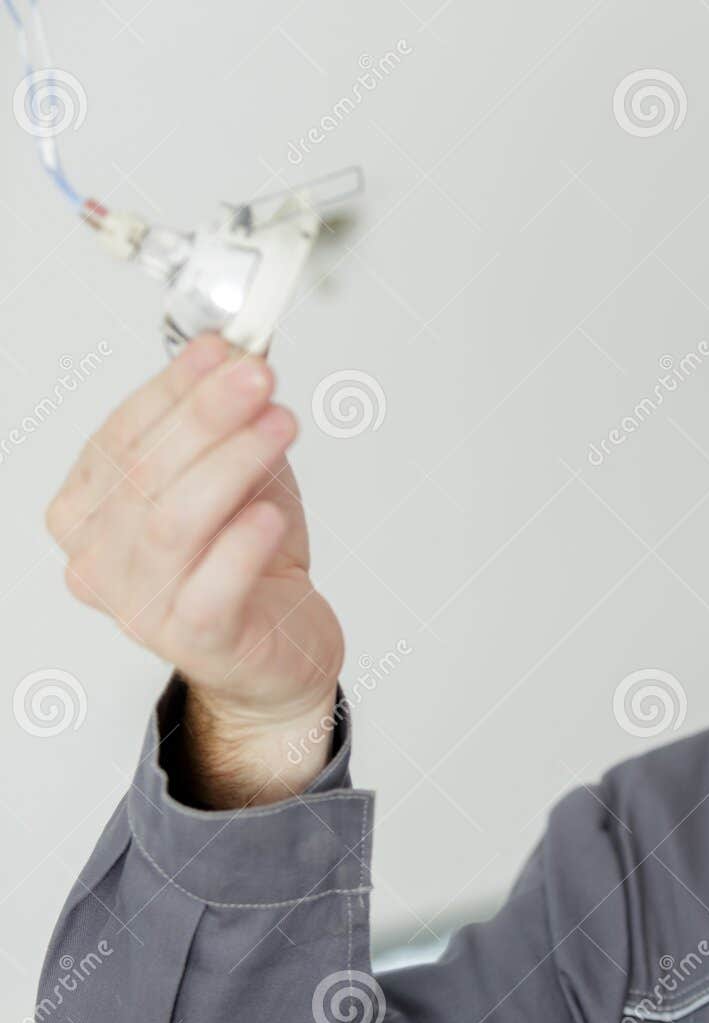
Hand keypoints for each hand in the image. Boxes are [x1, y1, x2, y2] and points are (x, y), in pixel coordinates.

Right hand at [46, 336, 343, 807]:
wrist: (279, 644)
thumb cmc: (248, 558)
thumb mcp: (235, 473)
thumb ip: (225, 421)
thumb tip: (228, 354)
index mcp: (88, 511)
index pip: (118, 438)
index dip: (169, 390)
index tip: (220, 351)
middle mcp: (99, 560)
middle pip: (144, 475)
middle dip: (204, 416)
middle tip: (256, 378)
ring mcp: (141, 607)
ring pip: (174, 523)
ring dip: (230, 464)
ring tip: (279, 426)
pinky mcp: (195, 642)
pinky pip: (209, 590)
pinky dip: (240, 547)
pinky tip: (269, 514)